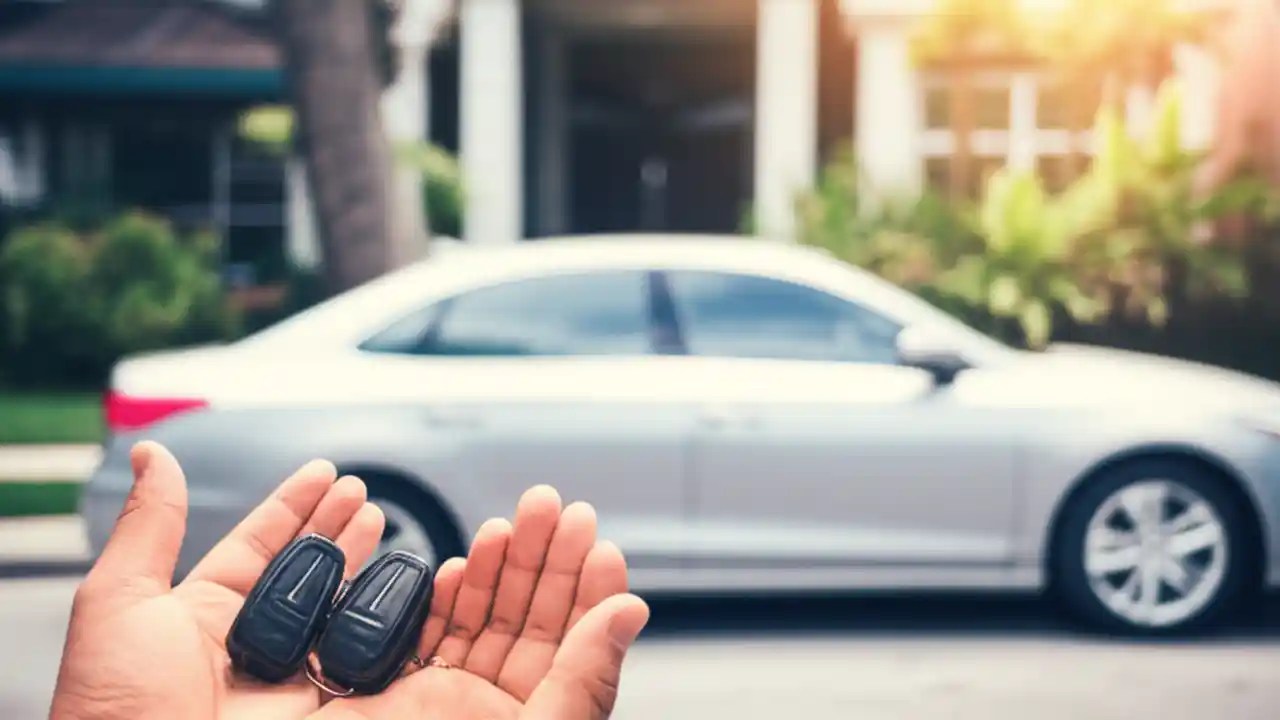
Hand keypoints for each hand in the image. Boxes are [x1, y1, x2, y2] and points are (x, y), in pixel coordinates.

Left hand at [50, 442, 385, 719]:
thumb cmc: (117, 704)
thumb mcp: (120, 602)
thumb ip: (149, 526)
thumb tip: (150, 454)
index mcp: (202, 612)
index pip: (259, 545)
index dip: (293, 505)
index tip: (325, 472)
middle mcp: (251, 642)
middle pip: (307, 570)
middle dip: (337, 526)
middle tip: (363, 492)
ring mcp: (290, 677)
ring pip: (339, 606)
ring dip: (364, 563)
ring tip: (378, 519)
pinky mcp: (327, 708)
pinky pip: (364, 657)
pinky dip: (386, 620)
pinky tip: (400, 585)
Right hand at [312, 486, 649, 719]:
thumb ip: (584, 680)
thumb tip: (632, 610)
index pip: (577, 646)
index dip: (590, 590)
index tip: (598, 541)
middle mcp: (498, 712)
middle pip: (531, 621)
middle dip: (543, 559)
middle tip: (551, 504)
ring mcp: (447, 704)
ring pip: (481, 622)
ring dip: (495, 568)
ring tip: (508, 524)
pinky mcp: (395, 699)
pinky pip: (424, 640)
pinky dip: (439, 602)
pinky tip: (455, 570)